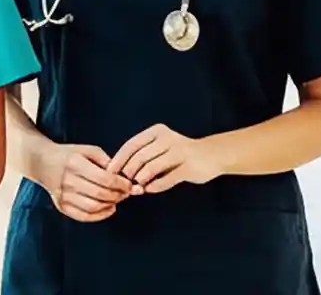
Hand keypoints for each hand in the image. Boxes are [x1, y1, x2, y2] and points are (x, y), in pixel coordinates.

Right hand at [33, 143, 132, 222]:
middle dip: (118, 195)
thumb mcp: (88, 150)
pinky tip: (108, 208)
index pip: (104, 179)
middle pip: (100, 194)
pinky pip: (83, 216)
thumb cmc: (69, 155)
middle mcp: (67, 180)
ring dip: (110, 205)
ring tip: (116, 199)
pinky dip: (99, 215)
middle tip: (126, 193)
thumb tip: (123, 177)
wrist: (42, 163)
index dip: (121, 184)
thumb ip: (106, 161)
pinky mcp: (61, 206)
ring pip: (93, 207)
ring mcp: (63, 195)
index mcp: (75, 163)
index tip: (130, 185)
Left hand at [107, 124, 222, 193]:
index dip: (118, 160)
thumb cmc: (179, 153)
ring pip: (151, 168)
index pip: (131, 145)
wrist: (211, 155)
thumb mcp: (159, 148)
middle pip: (139, 157)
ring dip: (140, 181)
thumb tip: (120, 173)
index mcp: (156, 132)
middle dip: (128, 173)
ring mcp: (179, 152)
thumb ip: (142, 157)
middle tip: (123, 184)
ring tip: (137, 188)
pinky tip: (150, 189)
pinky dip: (155, 186)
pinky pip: (166, 179)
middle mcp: (167, 139)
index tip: (109, 173)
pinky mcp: (188, 167)